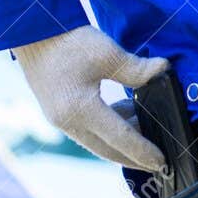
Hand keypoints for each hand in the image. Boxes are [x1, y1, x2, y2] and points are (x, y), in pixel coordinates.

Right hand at [12, 25, 168, 171]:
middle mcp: (68, 122)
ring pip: (96, 142)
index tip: (162, 162)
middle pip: (107, 151)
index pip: (121, 139)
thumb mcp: (107, 53)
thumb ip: (137, 69)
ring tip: (146, 134)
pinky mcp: (58, 112)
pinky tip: (125, 116)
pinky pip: (87, 131)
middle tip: (158, 164)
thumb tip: (163, 71)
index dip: (143, 151)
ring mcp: (60, 119)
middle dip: (133, 159)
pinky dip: (107, 130)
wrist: (33, 32)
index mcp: (81, 110)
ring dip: (120, 143)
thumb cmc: (69, 41)